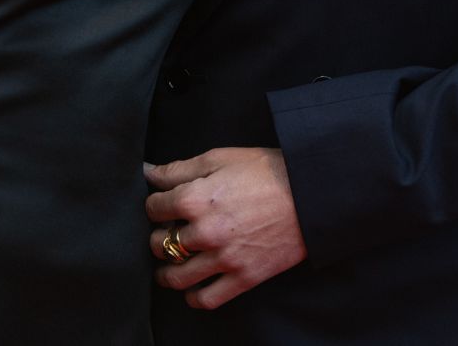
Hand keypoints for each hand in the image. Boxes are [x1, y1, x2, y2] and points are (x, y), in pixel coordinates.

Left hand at [146, 147, 307, 309]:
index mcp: (193, 199)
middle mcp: (204, 232)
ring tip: (167, 266)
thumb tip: (146, 172)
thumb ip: (177, 169)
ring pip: (177, 275)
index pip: (153, 209)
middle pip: (160, 243)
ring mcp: (224, 258)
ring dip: (166, 271)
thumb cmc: (265, 171)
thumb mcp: (217, 158)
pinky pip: (208, 298)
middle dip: (158, 237)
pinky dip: (193, 297)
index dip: (154, 206)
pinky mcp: (245, 277)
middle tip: (165, 234)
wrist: (311, 195)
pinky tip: (190, 289)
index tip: (160, 206)